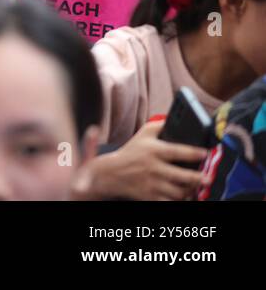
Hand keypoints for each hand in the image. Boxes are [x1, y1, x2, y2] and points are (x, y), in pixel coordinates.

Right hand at [89, 121, 207, 200]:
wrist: (112, 173)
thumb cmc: (131, 152)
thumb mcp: (142, 134)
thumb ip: (159, 125)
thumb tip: (174, 118)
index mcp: (154, 151)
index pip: (178, 151)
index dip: (194, 153)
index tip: (205, 154)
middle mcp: (154, 168)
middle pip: (183, 176)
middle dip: (199, 178)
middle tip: (208, 178)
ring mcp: (152, 185)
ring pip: (179, 192)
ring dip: (190, 190)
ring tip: (195, 187)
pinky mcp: (150, 197)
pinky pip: (170, 202)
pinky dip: (179, 200)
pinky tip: (182, 195)